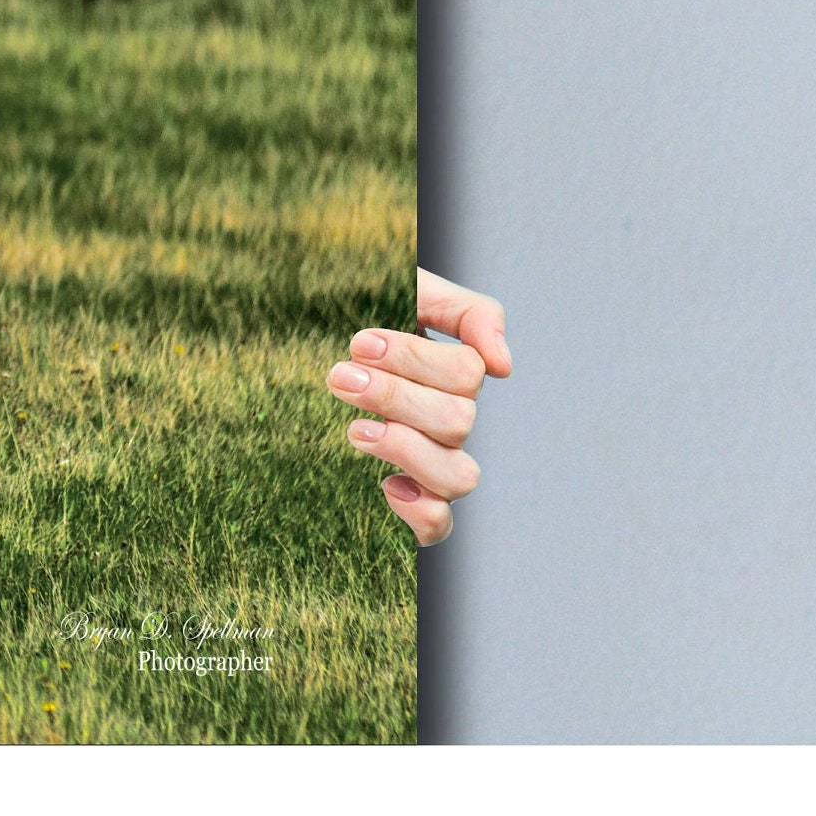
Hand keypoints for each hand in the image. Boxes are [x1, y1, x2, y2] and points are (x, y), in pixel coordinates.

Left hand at [329, 267, 510, 545]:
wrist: (312, 337)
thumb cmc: (367, 313)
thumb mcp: (414, 290)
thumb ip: (468, 312)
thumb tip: (503, 365)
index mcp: (455, 375)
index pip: (466, 374)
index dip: (414, 359)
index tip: (360, 343)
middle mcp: (451, 422)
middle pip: (457, 421)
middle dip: (394, 397)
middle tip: (340, 376)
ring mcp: (432, 461)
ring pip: (458, 476)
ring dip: (406, 450)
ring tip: (354, 429)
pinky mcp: (409, 497)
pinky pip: (438, 525)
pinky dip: (421, 512)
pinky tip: (385, 485)